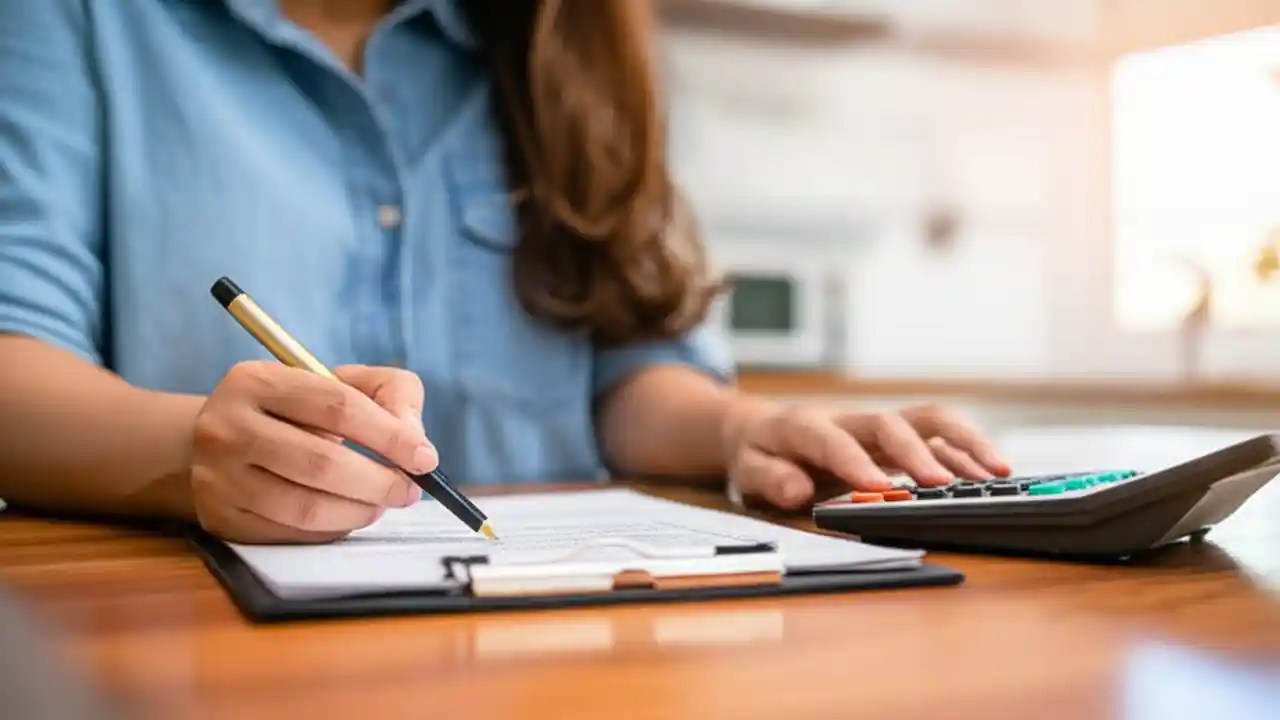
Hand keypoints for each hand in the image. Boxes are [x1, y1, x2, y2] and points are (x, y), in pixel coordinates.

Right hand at [188, 362, 435, 542]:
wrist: (221, 441)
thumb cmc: (297, 409)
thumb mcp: (342, 381)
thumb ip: (390, 394)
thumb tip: (415, 441)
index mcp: (256, 380)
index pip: (336, 406)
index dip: (388, 435)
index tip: (424, 458)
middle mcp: (226, 427)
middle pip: (321, 463)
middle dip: (379, 482)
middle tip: (409, 490)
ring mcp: (217, 477)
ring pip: (305, 507)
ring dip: (358, 511)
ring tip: (381, 504)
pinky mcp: (219, 518)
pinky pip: (290, 533)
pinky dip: (331, 530)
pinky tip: (348, 515)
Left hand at [722, 400, 1009, 509]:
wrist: (759, 427)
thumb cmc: (758, 452)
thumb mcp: (748, 470)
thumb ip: (771, 480)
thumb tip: (798, 490)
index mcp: (806, 426)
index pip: (835, 442)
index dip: (857, 464)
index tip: (881, 489)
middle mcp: (850, 421)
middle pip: (893, 423)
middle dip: (919, 453)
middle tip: (943, 485)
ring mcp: (876, 428)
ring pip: (927, 421)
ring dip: (963, 442)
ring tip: (998, 472)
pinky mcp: (895, 439)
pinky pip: (937, 438)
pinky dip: (966, 452)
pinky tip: (992, 474)